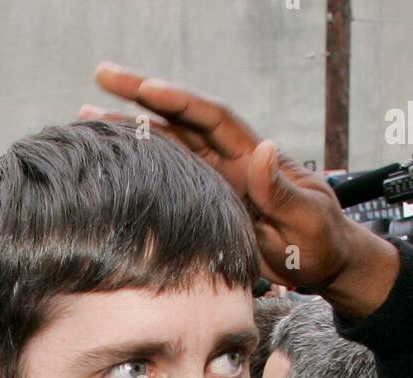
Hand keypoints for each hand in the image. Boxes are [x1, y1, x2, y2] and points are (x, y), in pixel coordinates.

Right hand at [83, 62, 399, 316]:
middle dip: (142, 96)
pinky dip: (143, 168)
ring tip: (88, 117)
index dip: (179, 100)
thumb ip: (284, 190)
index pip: (212, 118)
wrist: (324, 266)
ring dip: (132, 130)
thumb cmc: (324, 242)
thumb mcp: (310, 218)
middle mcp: (230, 162)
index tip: (145, 87)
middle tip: (101, 76)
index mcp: (254, 158)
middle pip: (181, 120)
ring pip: (169, 148)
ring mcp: (217, 183)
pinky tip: (113, 163)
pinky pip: (170, 181)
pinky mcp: (208, 206)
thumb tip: (265, 149)